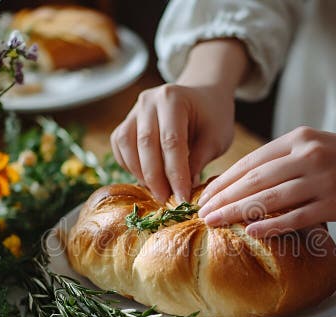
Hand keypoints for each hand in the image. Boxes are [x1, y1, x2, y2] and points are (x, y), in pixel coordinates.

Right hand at [110, 38, 248, 201]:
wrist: (202, 97)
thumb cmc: (213, 117)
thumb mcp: (215, 138)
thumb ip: (199, 161)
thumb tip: (182, 191)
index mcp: (174, 99)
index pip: (171, 141)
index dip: (175, 173)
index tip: (182, 197)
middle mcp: (149, 101)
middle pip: (146, 144)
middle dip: (156, 178)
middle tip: (166, 200)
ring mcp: (134, 110)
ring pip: (126, 144)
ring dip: (139, 172)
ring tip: (156, 190)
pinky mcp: (127, 121)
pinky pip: (119, 145)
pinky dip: (129, 165)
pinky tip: (145, 178)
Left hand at [197, 127, 335, 236]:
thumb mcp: (316, 146)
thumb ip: (285, 159)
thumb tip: (246, 182)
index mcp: (298, 138)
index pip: (251, 162)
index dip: (224, 180)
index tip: (204, 195)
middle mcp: (307, 155)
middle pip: (254, 179)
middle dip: (223, 198)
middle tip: (201, 213)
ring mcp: (322, 179)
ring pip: (270, 198)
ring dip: (237, 212)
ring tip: (215, 223)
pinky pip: (296, 216)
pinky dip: (272, 224)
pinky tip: (251, 232)